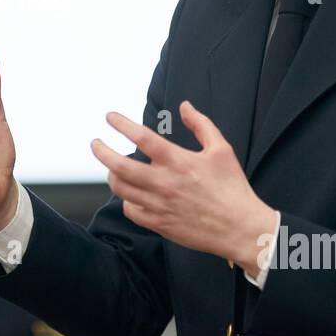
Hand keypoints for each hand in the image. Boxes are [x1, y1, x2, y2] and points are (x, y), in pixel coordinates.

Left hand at [90, 99, 278, 271]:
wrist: (240, 228)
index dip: (121, 124)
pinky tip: (131, 193)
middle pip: (118, 165)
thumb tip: (184, 106)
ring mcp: (158, 205)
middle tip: (96, 143)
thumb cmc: (232, 188)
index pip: (141, 137)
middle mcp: (164, 183)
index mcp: (178, 161)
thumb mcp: (221, 150)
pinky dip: (126, 199)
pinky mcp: (159, 224)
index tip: (110, 117)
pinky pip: (130, 210)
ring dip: (111, 174)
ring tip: (111, 167)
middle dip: (101, 151)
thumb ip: (201, 125)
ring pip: (120, 188)